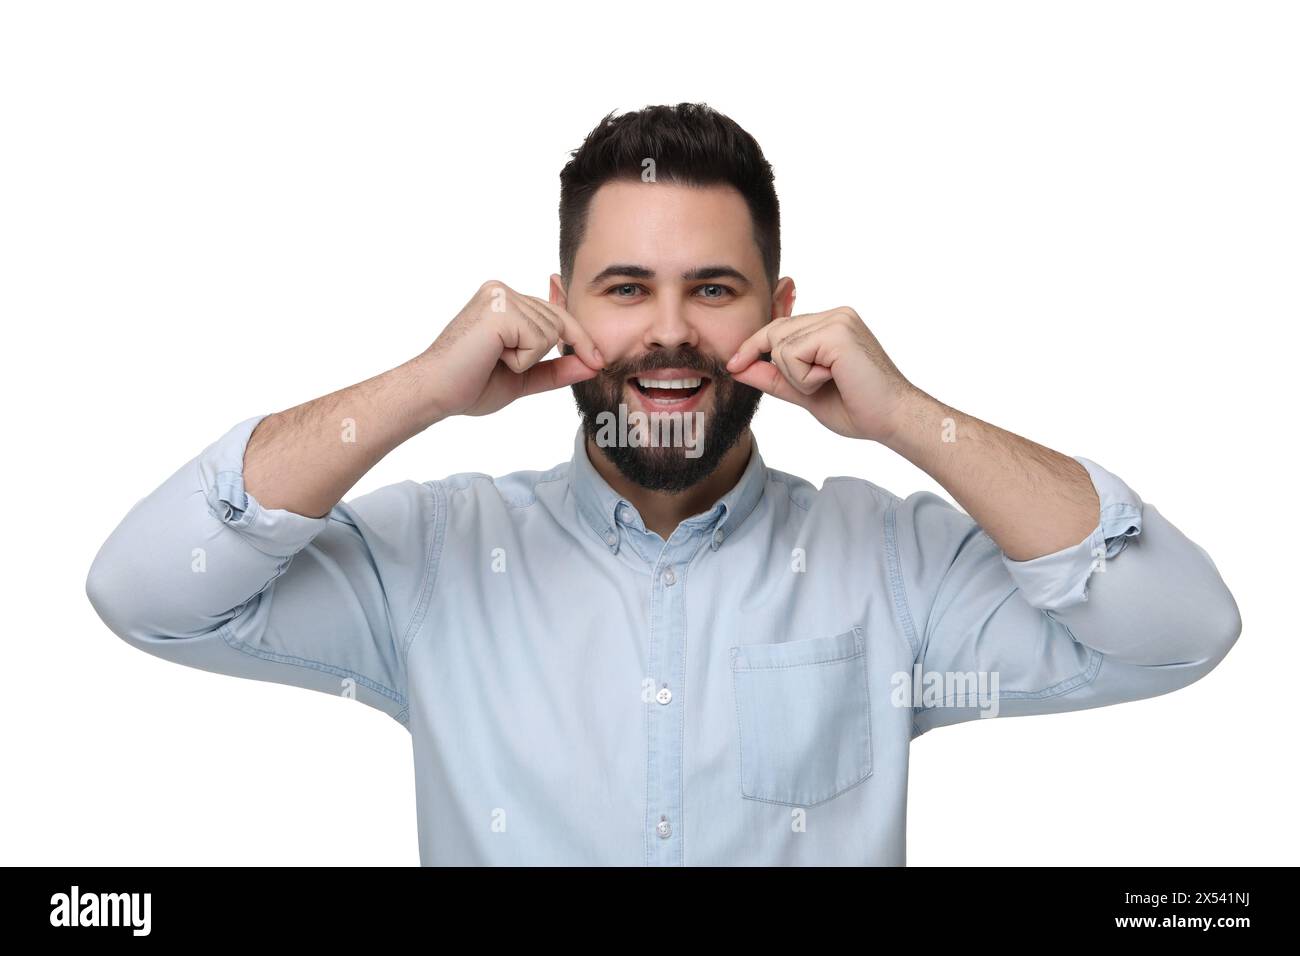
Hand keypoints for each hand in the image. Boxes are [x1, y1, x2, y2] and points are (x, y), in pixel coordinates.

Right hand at [423, 280, 603, 418]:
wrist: (434, 393)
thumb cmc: (468, 385)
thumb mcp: (524, 377)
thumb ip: (557, 369)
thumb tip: (593, 365)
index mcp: (504, 300)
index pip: (555, 313)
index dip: (578, 337)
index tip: (597, 359)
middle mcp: (503, 290)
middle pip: (560, 323)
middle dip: (547, 354)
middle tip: (503, 364)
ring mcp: (501, 295)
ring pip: (552, 332)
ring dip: (528, 360)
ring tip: (493, 360)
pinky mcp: (501, 308)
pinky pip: (539, 340)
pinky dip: (522, 360)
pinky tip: (493, 358)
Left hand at [725, 306, 917, 442]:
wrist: (891, 419)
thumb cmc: (857, 407)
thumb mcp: (804, 392)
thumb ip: (774, 377)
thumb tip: (738, 369)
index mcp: (831, 324)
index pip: (779, 327)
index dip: (754, 346)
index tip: (734, 364)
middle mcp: (835, 315)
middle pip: (775, 333)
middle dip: (782, 368)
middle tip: (815, 386)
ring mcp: (837, 320)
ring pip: (781, 347)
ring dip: (798, 377)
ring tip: (830, 382)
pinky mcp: (837, 332)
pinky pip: (792, 354)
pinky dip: (805, 377)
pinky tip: (833, 379)